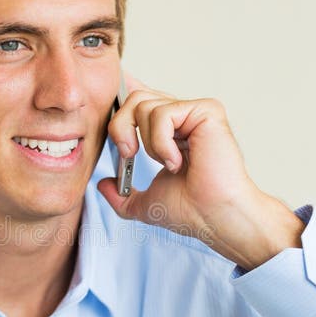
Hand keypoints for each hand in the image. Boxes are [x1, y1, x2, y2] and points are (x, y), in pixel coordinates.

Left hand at [97, 78, 303, 270]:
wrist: (213, 217)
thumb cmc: (191, 211)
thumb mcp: (145, 204)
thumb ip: (122, 195)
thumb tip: (102, 185)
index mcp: (170, 132)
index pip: (140, 101)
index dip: (122, 100)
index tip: (109, 116)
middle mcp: (183, 117)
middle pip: (135, 98)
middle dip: (121, 127)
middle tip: (128, 155)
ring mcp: (195, 112)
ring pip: (144, 105)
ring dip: (147, 143)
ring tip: (168, 164)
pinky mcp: (207, 111)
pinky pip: (164, 113)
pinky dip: (162, 143)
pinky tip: (179, 161)